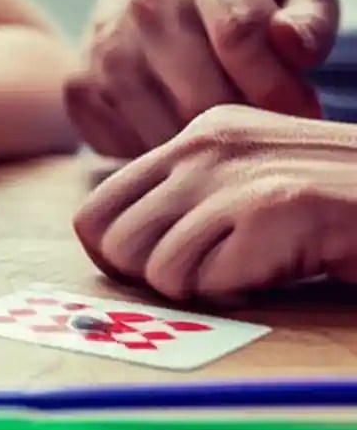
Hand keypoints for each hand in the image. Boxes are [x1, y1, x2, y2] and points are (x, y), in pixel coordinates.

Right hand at [66, 0, 338, 157]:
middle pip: (199, 96)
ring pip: (160, 131)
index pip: (240, 35)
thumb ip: (311, 19)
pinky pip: (121, 146)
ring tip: (218, 127)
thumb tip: (292, 49)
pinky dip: (151, 150)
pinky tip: (172, 126)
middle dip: (241, 123)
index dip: (276, 87)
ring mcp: (104, 48)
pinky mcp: (79, 87)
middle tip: (258, 123)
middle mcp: (145, 2)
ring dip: (195, 145)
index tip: (301, 110)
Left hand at [74, 105, 356, 301]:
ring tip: (251, 267)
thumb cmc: (333, 210)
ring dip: (198, 288)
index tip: (160, 269)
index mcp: (196, 136)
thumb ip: (184, 204)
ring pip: (152, 268)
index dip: (114, 256)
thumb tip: (110, 250)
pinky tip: (278, 269)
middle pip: (111, 242)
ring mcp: (235, 176)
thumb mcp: (249, 185)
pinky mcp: (268, 210)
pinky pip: (204, 282)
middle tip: (210, 274)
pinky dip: (237, 293)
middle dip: (151, 278)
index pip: (96, 211)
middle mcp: (205, 148)